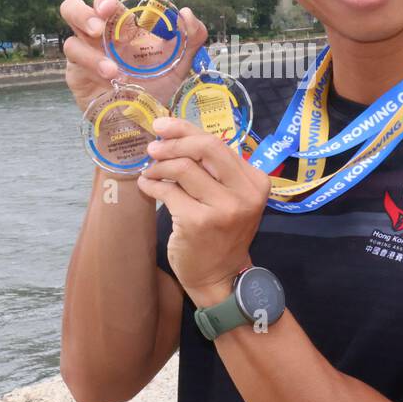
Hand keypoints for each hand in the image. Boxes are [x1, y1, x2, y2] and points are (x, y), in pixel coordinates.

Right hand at [58, 0, 208, 113]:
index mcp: (120, 27)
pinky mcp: (77, 77)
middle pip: (72, 11)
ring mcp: (84, 57)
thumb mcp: (180, 63)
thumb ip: (191, 37)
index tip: (111, 7)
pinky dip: (92, 73)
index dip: (103, 0)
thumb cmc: (158, 87)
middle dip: (81, 15)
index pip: (104, 4)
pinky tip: (110, 81)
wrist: (146, 122)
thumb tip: (186, 12)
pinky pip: (75, 68)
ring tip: (114, 71)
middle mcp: (98, 37)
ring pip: (70, 43)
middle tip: (98, 27)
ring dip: (92, 56)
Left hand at [136, 116, 272, 298]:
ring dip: (158, 167)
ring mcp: (223, 208)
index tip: (163, 125)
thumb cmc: (221, 233)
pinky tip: (147, 187)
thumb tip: (174, 133)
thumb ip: (213, 169)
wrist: (219, 276)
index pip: (218, 143)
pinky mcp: (198, 222)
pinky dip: (152, 186)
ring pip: (183, 168)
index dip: (186, 129)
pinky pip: (168, 192)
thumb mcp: (229, 197)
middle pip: (204, 148)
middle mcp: (245, 192)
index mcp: (255, 181)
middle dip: (173, 142)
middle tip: (153, 147)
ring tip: (149, 172)